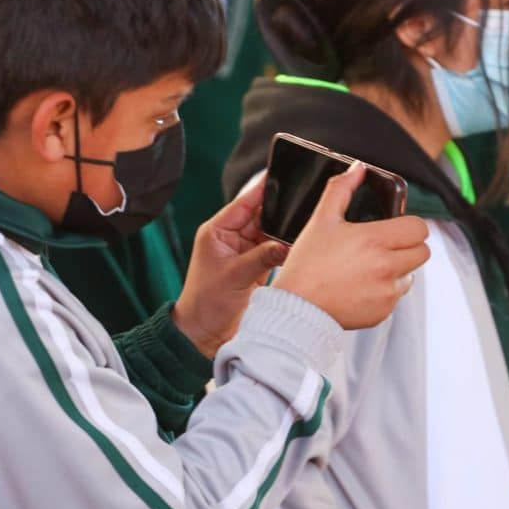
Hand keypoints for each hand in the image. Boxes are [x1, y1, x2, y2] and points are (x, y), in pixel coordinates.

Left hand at [173, 178, 288, 357]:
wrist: (205, 333)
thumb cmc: (206, 303)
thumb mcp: (235, 275)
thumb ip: (263, 256)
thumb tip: (287, 243)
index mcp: (217, 231)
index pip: (244, 202)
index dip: (262, 189)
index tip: (281, 175)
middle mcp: (231, 238)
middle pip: (261, 215)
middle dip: (280, 211)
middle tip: (302, 203)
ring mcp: (244, 252)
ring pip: (270, 233)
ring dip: (284, 232)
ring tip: (304, 226)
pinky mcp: (255, 267)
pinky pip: (274, 250)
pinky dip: (285, 249)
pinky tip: (299, 247)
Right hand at [274, 163, 429, 329]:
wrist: (297, 307)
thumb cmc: (306, 265)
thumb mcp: (320, 221)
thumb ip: (341, 189)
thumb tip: (358, 169)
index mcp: (374, 240)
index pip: (418, 228)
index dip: (408, 225)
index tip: (394, 228)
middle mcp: (386, 267)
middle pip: (422, 252)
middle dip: (407, 246)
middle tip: (383, 246)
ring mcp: (387, 292)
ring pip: (411, 275)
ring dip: (398, 270)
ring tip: (369, 268)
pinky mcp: (383, 312)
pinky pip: (396, 297)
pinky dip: (385, 291)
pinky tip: (361, 286)